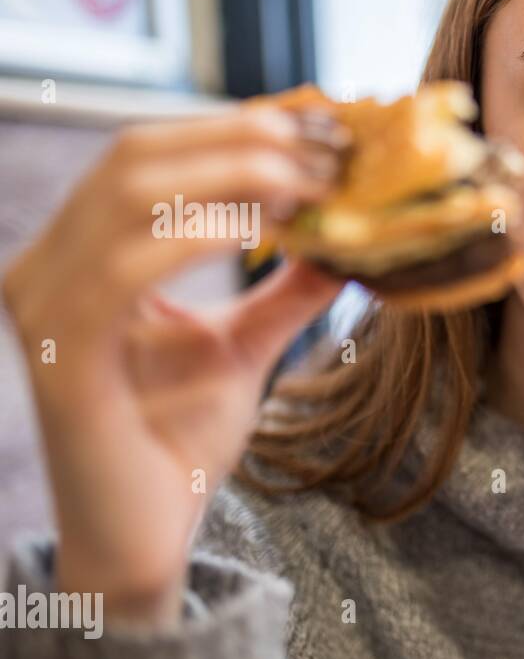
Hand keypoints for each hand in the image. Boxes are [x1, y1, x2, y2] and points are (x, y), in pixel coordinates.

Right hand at [1, 108, 347, 625]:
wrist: (144, 536)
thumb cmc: (178, 441)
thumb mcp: (244, 346)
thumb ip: (284, 290)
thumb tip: (344, 239)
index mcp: (83, 254)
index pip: (151, 156)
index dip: (235, 127)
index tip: (320, 122)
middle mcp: (48, 265)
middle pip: (138, 155)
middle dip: (242, 140)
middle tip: (327, 149)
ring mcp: (44, 305)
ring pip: (128, 193)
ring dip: (232, 176)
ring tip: (310, 184)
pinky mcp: (59, 352)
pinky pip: (122, 266)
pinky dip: (196, 233)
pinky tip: (263, 230)